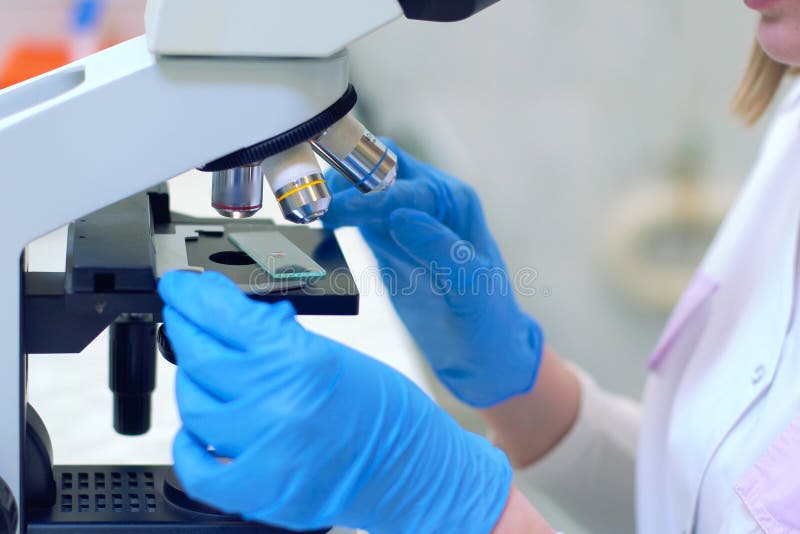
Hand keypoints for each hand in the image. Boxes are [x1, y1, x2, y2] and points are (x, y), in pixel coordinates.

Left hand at [159, 271, 512, 533]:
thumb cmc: (386, 411)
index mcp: (302, 363)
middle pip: (201, 359)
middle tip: (184, 314)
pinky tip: (197, 430)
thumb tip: (234, 319)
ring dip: (192, 382)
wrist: (414, 470)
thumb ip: (278, 340)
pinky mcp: (263, 493)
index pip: (224, 318)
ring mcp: (267, 455)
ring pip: (195, 409)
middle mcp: (278, 408)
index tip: (181, 286)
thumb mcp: (332, 355)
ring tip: (206, 370)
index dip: (194, 296)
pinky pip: (200, 471)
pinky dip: (190, 447)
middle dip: (186, 328)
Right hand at [323, 141, 543, 407]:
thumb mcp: (471, 286)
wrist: (481, 352)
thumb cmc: (487, 318)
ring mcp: (403, 220)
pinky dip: (332, 215)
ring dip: (332, 192)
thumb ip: (439, 248)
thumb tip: (400, 214)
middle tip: (308, 191)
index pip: (401, 186)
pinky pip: (354, 217)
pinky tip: (312, 222)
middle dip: (344, 172)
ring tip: (301, 206)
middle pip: (377, 168)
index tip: (332, 204)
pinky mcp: (384, 243)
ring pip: (361, 188)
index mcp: (452, 203)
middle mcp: (427, 201)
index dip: (365, 193)